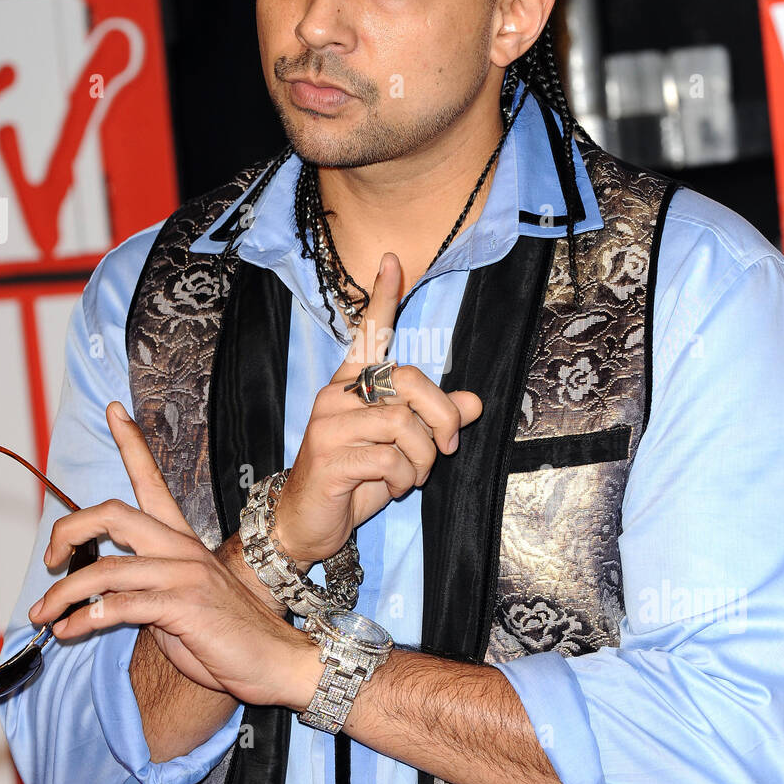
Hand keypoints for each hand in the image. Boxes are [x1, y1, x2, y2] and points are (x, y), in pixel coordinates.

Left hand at [26, 402, 312, 706]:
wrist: (273, 661)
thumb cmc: (227, 635)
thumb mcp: (181, 601)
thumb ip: (144, 588)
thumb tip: (100, 595)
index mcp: (182, 541)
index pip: (153, 482)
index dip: (131, 443)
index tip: (114, 412)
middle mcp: (181, 549)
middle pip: (113, 514)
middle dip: (68, 529)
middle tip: (50, 557)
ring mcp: (183, 575)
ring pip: (105, 569)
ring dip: (63, 594)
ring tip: (44, 614)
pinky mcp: (181, 606)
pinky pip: (116, 608)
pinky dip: (83, 621)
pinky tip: (69, 631)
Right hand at [273, 251, 482, 567]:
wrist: (309, 523)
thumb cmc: (356, 479)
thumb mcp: (402, 448)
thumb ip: (433, 421)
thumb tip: (475, 403)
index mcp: (351, 385)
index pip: (369, 335)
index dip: (383, 299)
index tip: (393, 261)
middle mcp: (336, 396)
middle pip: (409, 382)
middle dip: (442, 419)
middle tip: (446, 450)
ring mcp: (328, 424)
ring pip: (403, 424)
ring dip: (423, 459)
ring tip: (412, 476)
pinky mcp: (330, 456)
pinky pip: (390, 459)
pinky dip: (405, 479)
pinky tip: (392, 488)